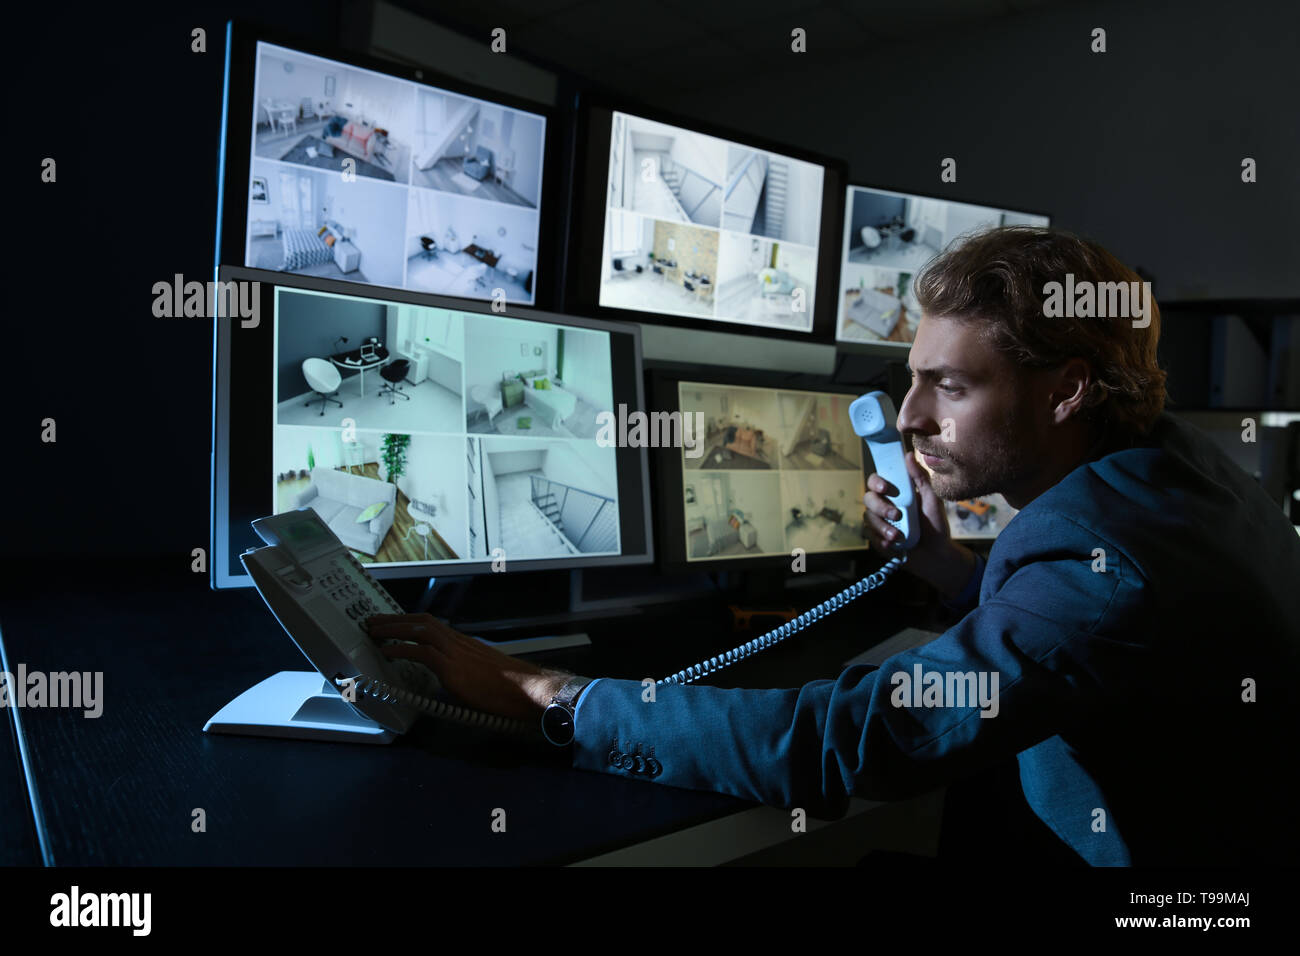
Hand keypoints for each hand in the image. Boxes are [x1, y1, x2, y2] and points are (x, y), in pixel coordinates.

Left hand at [364, 613, 569, 718]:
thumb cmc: (510, 689)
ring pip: (419, 630)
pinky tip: (386, 651)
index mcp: (465, 644)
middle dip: (395, 620)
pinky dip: (400, 649)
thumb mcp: (481, 676)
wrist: (527, 690)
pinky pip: (421, 652)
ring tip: (374, 631)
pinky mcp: (453, 667)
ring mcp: (456, 653)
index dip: (409, 622)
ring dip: (393, 628)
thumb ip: (463, 674)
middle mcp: (459, 642)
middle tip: (374, 621)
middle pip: (422, 621)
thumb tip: (449, 682)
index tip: (393, 622)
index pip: (432, 625)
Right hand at [863, 449, 974, 599]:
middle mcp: (884, 506)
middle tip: (896, 515)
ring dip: (882, 527)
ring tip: (898, 537)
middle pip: (868, 499)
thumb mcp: (932, 500)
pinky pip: (871, 537)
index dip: (876, 482)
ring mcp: (880, 523)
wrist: (937, 555)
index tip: (885, 488)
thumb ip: (921, 478)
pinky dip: (881, 540)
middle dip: (880, 507)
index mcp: (895, 494)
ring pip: (868, 519)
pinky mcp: (878, 540)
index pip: (876, 482)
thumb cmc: (936, 525)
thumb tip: (909, 455)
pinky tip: (893, 545)